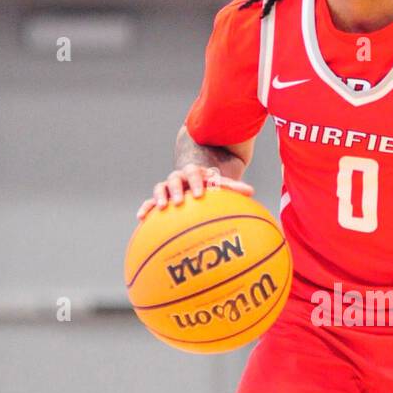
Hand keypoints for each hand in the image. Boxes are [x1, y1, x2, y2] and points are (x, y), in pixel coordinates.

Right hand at [136, 165, 253, 220]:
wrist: (196, 181)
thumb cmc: (212, 186)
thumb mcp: (222, 185)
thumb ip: (234, 188)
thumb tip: (251, 192)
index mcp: (195, 173)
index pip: (194, 174)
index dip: (196, 182)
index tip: (200, 193)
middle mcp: (180, 178)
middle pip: (174, 179)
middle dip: (177, 189)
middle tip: (180, 201)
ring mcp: (169, 188)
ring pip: (160, 188)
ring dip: (159, 197)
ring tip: (160, 208)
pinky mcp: (161, 199)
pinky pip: (150, 202)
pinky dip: (146, 208)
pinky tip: (141, 218)